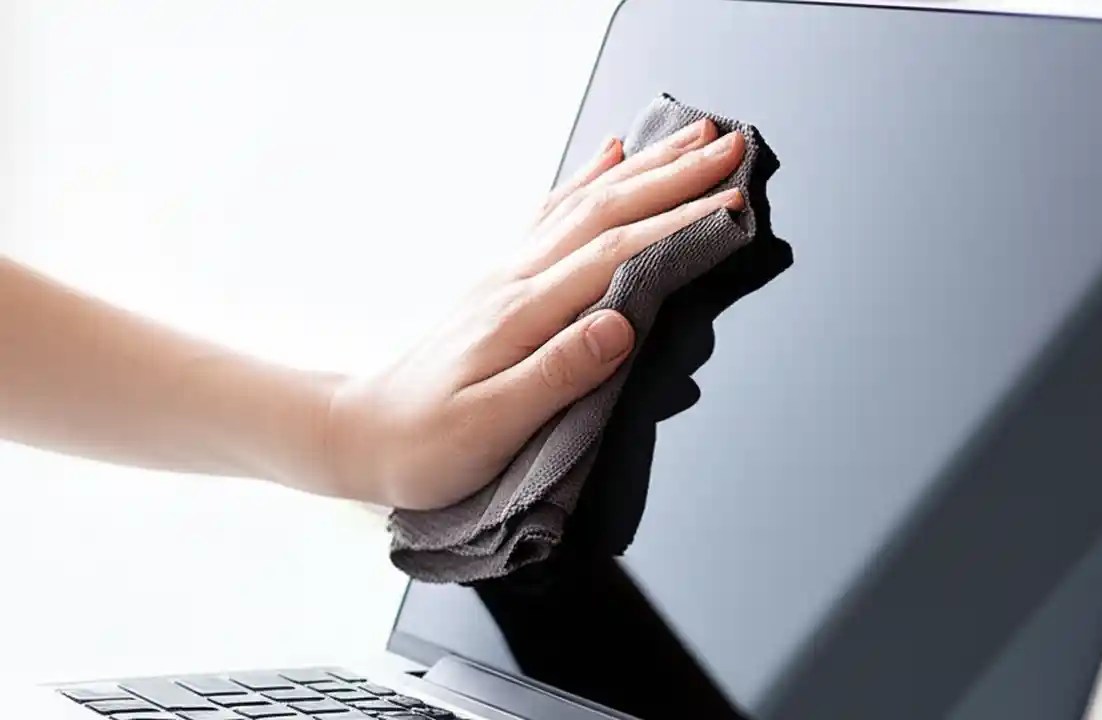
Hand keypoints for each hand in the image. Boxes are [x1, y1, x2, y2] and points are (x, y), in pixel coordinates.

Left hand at [322, 120, 745, 509]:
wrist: (360, 434)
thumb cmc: (426, 443)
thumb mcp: (492, 425)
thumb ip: (560, 372)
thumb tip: (621, 325)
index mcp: (523, 313)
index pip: (616, 253)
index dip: (678, 225)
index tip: (730, 202)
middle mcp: (516, 279)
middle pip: (608, 210)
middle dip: (675, 175)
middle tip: (730, 148)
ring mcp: (507, 274)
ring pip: (586, 202)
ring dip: (643, 167)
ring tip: (690, 138)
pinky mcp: (502, 281)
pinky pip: (553, 213)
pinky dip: (588, 178)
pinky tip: (609, 156)